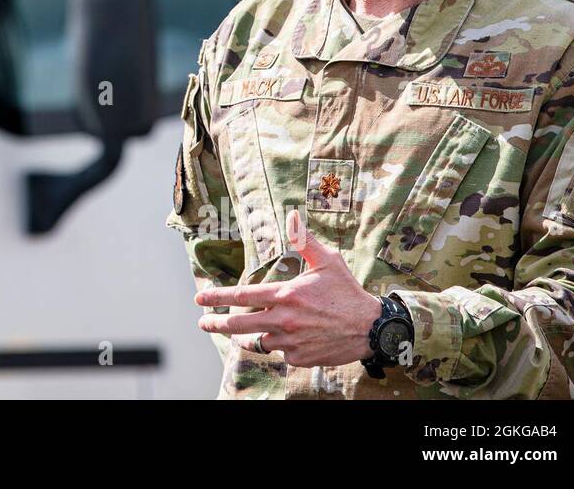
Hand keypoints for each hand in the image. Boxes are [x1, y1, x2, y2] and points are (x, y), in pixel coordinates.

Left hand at [195, 209, 382, 367]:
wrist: (372, 329)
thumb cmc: (347, 292)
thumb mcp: (328, 262)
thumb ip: (305, 241)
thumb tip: (293, 215)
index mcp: (287, 295)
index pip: (243, 295)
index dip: (218, 297)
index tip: (201, 299)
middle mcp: (284, 320)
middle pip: (239, 325)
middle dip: (216, 324)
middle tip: (203, 322)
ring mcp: (291, 342)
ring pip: (260, 340)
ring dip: (254, 334)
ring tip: (251, 329)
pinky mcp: (300, 358)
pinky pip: (281, 352)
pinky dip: (281, 345)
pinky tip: (294, 337)